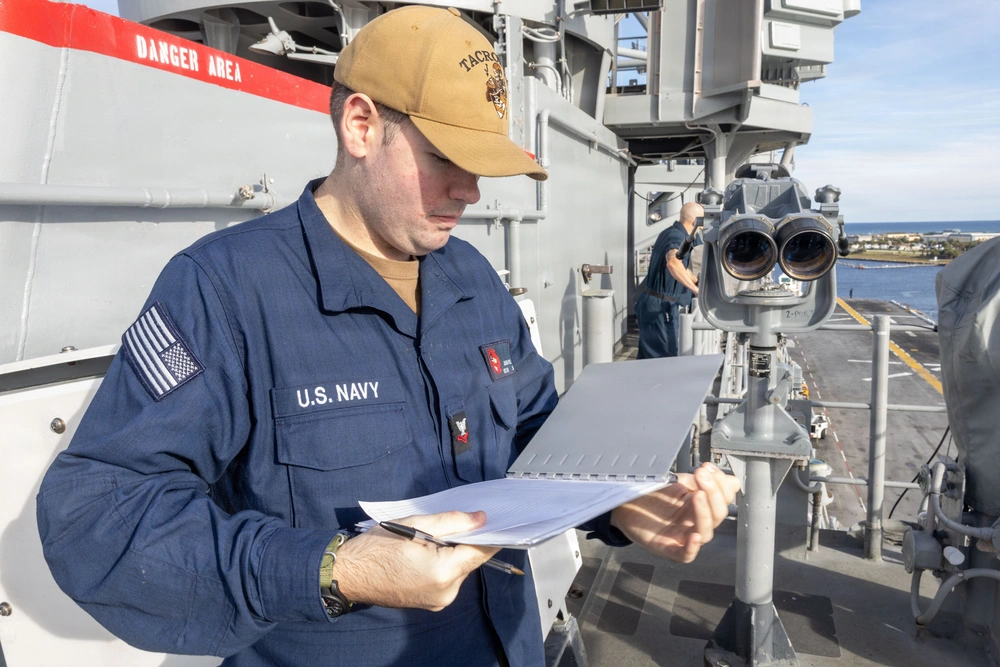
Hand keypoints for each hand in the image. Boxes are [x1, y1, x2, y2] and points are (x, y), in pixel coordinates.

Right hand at [335, 511, 498, 610]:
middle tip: (451, 522)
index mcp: (444, 572)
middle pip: (469, 560)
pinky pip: (447, 579)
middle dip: (464, 541)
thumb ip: (452, 521)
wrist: (349, 574)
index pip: (481, 552)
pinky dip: (443, 564)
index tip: (500, 520)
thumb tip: (481, 519)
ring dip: (452, 553)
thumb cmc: (377, 547)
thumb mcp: (415, 524)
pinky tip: (426, 552)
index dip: (490, 534)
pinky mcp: (430, 603)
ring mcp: (438, 602)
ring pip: (458, 569)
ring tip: (430, 538)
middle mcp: (446, 592)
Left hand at [610, 463, 739, 562]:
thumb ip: (702, 481)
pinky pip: (686, 555)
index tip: (708, 468)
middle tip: (702, 476)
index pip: (723, 500)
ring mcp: (682, 536)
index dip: (720, 484)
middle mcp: (695, 522)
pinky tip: (694, 536)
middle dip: (714, 493)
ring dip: (705, 513)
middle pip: (718, 515)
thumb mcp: (678, 482)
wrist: (623, 501)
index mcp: (701, 506)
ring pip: (705, 532)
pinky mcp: (667, 548)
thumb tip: (733, 482)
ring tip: (698, 495)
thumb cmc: (651, 494)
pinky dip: (692, 547)